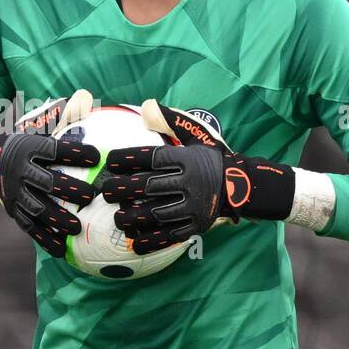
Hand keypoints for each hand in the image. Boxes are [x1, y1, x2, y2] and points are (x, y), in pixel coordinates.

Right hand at [0, 90, 99, 257]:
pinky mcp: (14, 211)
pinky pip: (30, 227)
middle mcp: (21, 170)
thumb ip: (61, 118)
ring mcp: (16, 193)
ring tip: (76, 228)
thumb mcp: (37, 128)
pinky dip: (45, 239)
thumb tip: (84, 96)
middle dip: (68, 189)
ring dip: (56, 218)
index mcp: (30, 148)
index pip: (54, 148)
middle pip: (45, 180)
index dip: (75, 151)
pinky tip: (61, 249)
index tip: (97, 155)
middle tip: (90, 196)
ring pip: (36, 207)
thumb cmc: (25, 145)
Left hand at [99, 100, 295, 254]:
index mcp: (188, 159)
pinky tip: (135, 242)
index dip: (129, 158)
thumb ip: (170, 121)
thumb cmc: (211, 158)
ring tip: (117, 218)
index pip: (153, 157)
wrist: (243, 186)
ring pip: (158, 213)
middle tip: (105, 191)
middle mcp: (191, 182)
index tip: (110, 160)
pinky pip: (171, 235)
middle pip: (151, 186)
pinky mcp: (197, 226)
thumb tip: (146, 105)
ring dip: (134, 217)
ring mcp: (195, 206)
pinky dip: (152, 240)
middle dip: (124, 189)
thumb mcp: (196, 136)